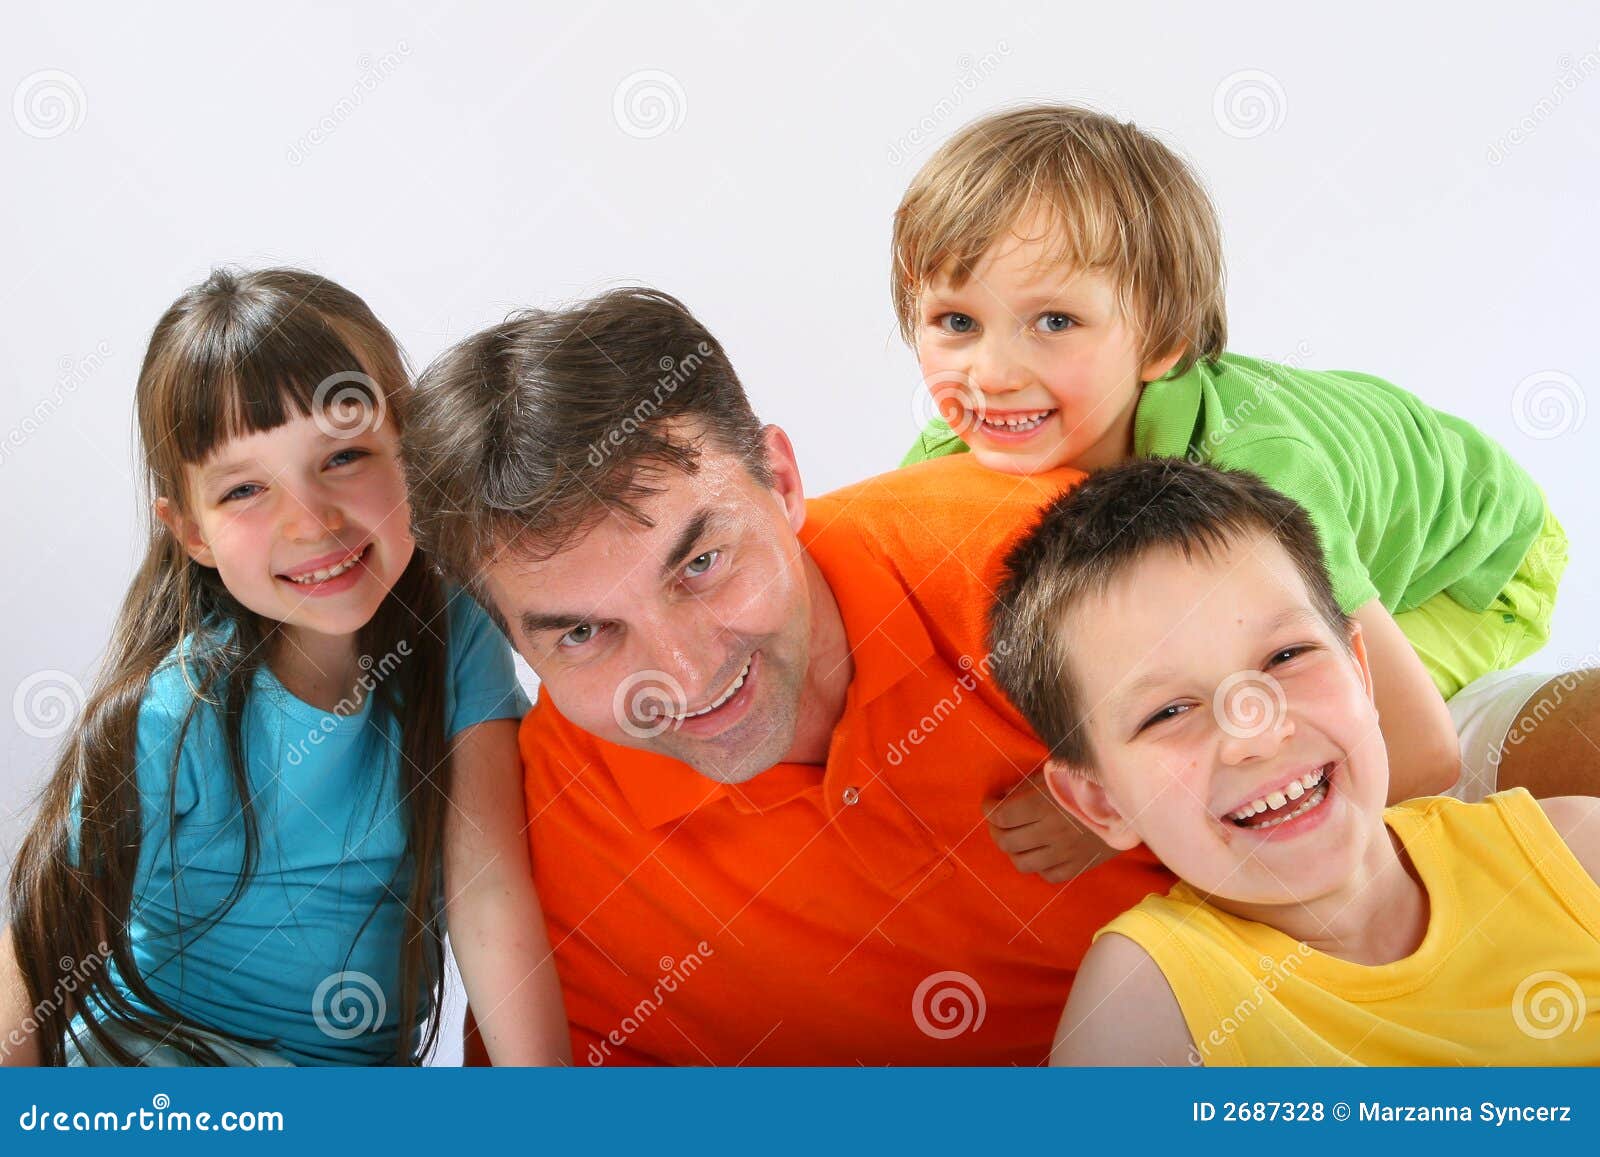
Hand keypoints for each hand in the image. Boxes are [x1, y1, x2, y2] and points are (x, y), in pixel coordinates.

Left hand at [984, 771, 1116, 883]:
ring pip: (1022, 863)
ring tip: (1016, 840)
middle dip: (996, 830)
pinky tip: (1040, 853)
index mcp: (1041, 805)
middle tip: (998, 823)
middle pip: (1006, 841)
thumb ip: (1026, 787)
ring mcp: (1064, 852)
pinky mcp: (1079, 865)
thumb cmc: (1090, 780)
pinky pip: (1048, 875)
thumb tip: (1002, 797)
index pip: (1000, 815)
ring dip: (1014, 851)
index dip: (989, 809)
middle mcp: (1049, 832)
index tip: (990, 803)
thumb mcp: (1055, 774)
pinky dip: (1039, 865)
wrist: (1130, 798)